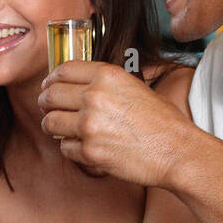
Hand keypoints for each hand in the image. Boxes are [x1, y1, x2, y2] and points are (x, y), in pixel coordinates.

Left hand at [39, 61, 192, 186]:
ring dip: (53, 127)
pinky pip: (65, 148)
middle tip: (48, 109)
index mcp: (107, 76)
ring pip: (50, 123)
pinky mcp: (90, 151)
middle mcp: (94, 97)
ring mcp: (90, 125)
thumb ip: (104, 83)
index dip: (51, 79)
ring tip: (61, 130)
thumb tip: (76, 83)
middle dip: (45, 103)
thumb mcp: (134, 86)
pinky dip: (72, 149)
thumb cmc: (161, 121)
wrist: (177, 151)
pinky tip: (85, 147)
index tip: (48, 86)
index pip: (63, 70)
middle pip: (50, 96)